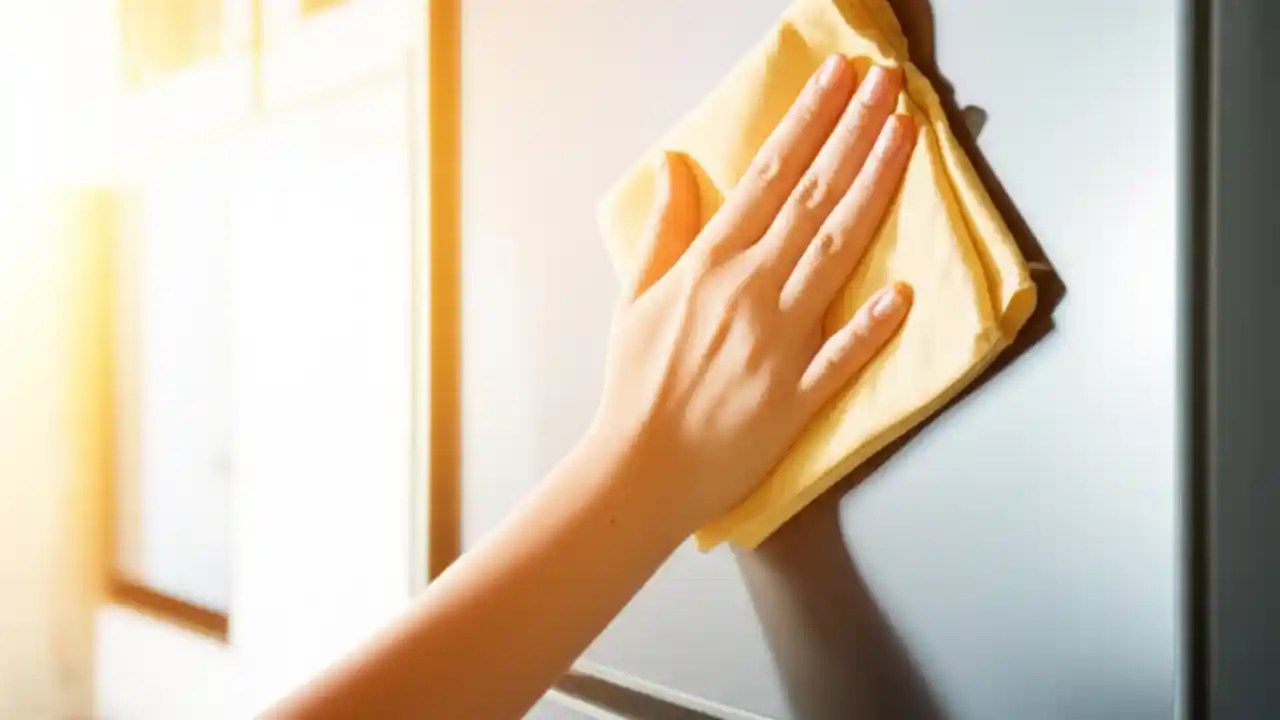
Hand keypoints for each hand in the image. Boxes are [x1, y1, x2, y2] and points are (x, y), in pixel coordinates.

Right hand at [589, 56, 917, 534]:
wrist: (638, 470)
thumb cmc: (634, 385)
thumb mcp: (634, 298)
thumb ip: (664, 230)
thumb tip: (674, 165)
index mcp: (708, 265)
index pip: (767, 175)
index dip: (807, 120)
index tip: (837, 77)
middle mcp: (748, 290)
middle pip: (812, 198)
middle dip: (853, 133)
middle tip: (888, 83)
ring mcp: (777, 342)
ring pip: (835, 254)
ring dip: (874, 191)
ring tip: (904, 138)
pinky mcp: (796, 394)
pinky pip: (841, 356)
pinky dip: (870, 326)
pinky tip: (903, 292)